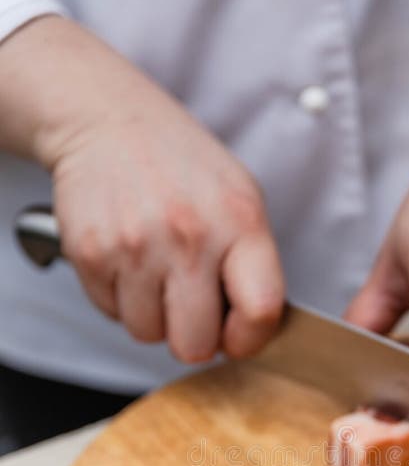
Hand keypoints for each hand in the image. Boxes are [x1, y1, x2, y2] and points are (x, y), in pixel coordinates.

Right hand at [54, 105, 282, 361]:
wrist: (107, 119)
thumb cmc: (180, 165)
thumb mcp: (240, 199)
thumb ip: (253, 265)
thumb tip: (250, 331)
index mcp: (239, 222)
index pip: (259, 312)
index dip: (248, 340)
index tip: (236, 336)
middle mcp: (189, 236)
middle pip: (195, 345)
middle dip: (193, 337)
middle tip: (190, 309)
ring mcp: (136, 246)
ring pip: (148, 334)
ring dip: (152, 316)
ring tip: (155, 273)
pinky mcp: (91, 253)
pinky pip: (111, 313)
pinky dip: (120, 298)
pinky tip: (128, 261)